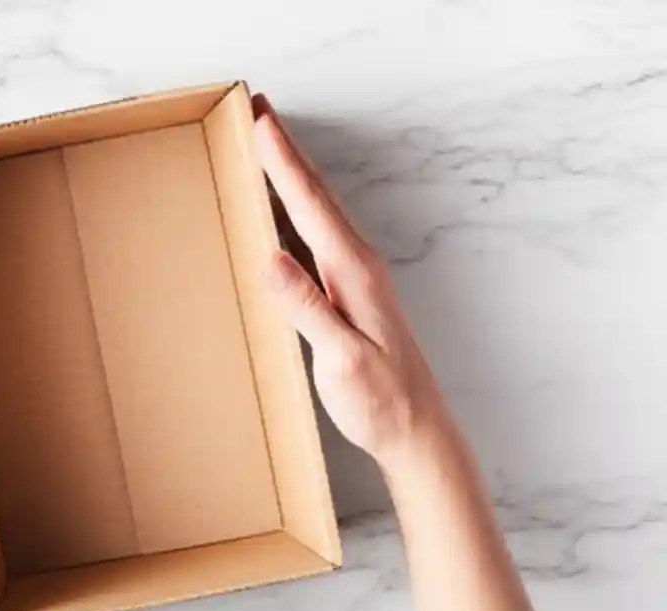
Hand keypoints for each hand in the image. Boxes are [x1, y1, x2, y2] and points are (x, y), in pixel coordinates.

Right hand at [253, 95, 455, 469]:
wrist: (418, 432)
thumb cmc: (380, 402)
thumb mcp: (341, 358)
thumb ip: (308, 307)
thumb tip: (272, 257)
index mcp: (354, 274)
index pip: (311, 206)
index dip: (283, 163)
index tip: (260, 123)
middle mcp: (359, 266)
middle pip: (317, 196)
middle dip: (286, 152)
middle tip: (260, 112)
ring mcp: (359, 279)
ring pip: (320, 212)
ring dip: (293, 177)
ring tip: (269, 148)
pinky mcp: (354, 296)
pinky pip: (321, 236)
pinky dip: (299, 211)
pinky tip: (288, 213)